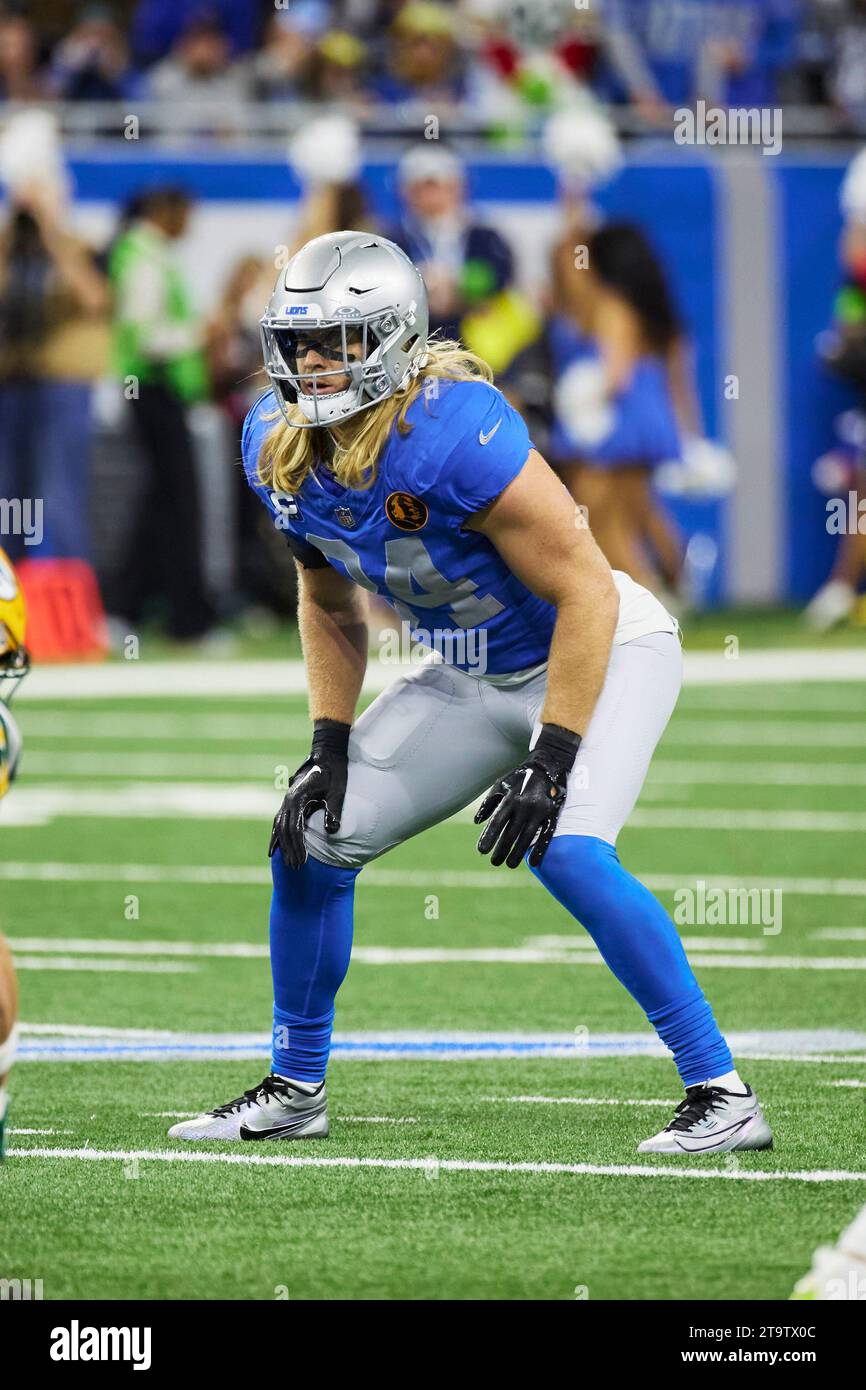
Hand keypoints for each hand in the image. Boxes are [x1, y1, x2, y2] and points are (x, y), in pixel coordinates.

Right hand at [269, 721, 349, 868]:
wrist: (327, 754)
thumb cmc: (334, 772)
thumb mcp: (338, 791)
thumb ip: (334, 810)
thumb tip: (332, 831)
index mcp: (298, 797)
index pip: (294, 827)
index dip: (298, 845)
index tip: (303, 860)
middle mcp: (288, 799)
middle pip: (284, 829)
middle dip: (289, 849)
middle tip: (296, 867)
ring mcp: (287, 800)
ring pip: (279, 826)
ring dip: (282, 845)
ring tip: (287, 863)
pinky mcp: (290, 802)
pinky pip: (279, 822)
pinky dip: (276, 835)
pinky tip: (274, 849)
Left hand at [475, 724, 580, 868]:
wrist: (547, 765)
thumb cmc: (519, 777)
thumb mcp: (500, 783)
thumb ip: (488, 802)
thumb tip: (476, 822)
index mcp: (510, 798)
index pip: (497, 822)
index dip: (489, 837)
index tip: (481, 851)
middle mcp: (524, 805)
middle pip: (510, 833)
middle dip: (501, 850)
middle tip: (494, 862)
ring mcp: (539, 811)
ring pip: (527, 837)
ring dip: (517, 854)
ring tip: (509, 864)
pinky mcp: (552, 814)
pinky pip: (545, 835)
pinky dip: (540, 850)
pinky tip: (533, 862)